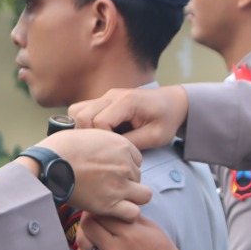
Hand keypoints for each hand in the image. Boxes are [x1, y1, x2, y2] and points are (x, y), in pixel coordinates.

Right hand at [20, 128, 151, 220]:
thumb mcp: (88, 134)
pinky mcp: (110, 204)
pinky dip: (126, 213)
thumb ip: (102, 143)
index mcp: (122, 146)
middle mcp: (125, 165)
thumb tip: (101, 149)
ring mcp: (120, 185)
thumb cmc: (61, 148)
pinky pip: (133, 212)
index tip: (112, 172)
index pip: (137, 160)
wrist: (49, 163)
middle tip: (109, 186)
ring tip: (117, 200)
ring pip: (143, 195)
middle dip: (127, 182)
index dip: (126, 167)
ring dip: (132, 198)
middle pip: (138, 177)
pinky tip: (114, 211)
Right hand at [71, 86, 188, 150]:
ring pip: (77, 111)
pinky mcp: (103, 100)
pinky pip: (82, 110)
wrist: (173, 102)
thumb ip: (132, 144)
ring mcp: (106, 96)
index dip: (102, 139)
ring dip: (82, 128)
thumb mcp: (155, 136)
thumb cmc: (167, 119)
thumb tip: (109, 154)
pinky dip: (84, 123)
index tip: (114, 149)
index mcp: (127, 102)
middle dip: (87, 134)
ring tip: (98, 142)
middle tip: (101, 148)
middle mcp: (112, 95)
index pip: (99, 122)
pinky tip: (99, 135)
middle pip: (82, 114)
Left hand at [76, 215, 184, 249]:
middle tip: (91, 216)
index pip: (103, 213)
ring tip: (88, 230)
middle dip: (88, 217)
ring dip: (83, 233)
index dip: (99, 207)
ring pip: (83, 243)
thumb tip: (119, 209)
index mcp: (128, 233)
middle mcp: (114, 248)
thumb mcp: (154, 230)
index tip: (99, 206)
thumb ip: (134, 218)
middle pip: (88, 225)